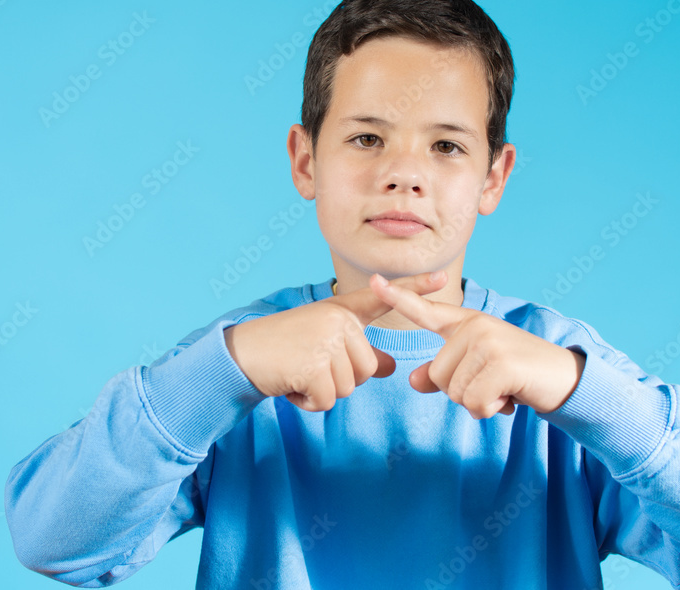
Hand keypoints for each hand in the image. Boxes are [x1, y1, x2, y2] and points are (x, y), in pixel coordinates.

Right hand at [224, 271, 447, 411]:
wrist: (240, 354)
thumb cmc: (282, 350)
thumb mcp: (323, 346)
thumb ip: (358, 353)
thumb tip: (390, 367)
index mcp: (340, 312)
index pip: (382, 299)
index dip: (413, 290)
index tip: (439, 277)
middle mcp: (338, 321)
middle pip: (367, 369)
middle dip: (340, 379)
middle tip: (308, 366)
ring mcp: (327, 341)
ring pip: (349, 386)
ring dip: (322, 391)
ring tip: (297, 372)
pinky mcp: (314, 365)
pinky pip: (328, 399)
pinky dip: (309, 402)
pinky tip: (291, 384)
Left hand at [368, 271, 585, 418]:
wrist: (565, 379)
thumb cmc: (517, 375)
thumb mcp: (477, 373)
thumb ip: (444, 374)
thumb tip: (414, 379)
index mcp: (467, 324)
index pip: (426, 311)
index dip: (398, 298)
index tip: (375, 281)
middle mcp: (475, 326)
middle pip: (437, 375)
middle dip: (462, 393)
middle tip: (493, 385)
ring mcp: (488, 341)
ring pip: (454, 392)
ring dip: (478, 403)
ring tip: (503, 388)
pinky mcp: (501, 362)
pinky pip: (474, 402)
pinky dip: (490, 410)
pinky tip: (510, 396)